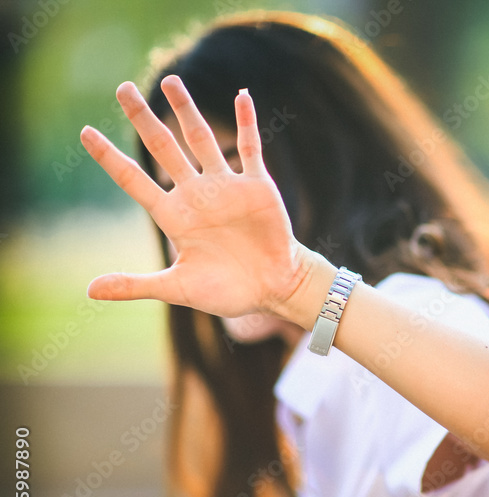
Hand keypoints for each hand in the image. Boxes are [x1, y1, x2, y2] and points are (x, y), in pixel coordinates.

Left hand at [82, 75, 313, 320]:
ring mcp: (226, 187)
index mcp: (174, 217)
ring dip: (186, 110)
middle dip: (142, 118)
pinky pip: (251, 147)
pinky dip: (247, 121)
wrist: (273, 289)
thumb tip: (90, 292)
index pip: (134, 179)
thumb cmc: (227, 292)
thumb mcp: (178, 288)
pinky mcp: (257, 186)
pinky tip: (241, 95)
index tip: (85, 133)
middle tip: (122, 88)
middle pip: (163, 147)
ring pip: (201, 139)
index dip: (110, 158)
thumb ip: (136, 285)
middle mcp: (196, 195)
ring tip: (170, 82)